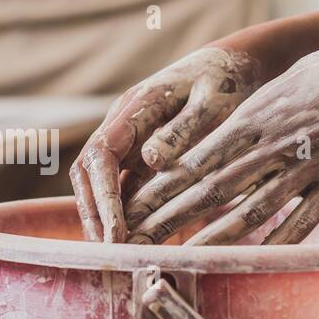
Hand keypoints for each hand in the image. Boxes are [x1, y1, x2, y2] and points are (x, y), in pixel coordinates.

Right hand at [70, 46, 259, 241]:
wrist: (231, 64)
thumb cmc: (225, 81)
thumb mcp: (212, 101)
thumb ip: (183, 128)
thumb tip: (150, 160)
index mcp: (135, 107)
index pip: (102, 155)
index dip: (104, 195)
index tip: (115, 231)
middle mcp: (122, 124)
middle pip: (88, 172)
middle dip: (94, 213)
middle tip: (109, 253)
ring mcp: (128, 140)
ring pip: (99, 182)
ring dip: (102, 217)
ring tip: (116, 254)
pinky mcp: (139, 154)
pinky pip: (121, 186)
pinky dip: (122, 213)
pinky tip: (134, 241)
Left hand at [124, 33, 318, 245]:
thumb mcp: (295, 80)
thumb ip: (262, 110)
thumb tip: (232, 132)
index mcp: (259, 113)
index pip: (198, 155)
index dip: (162, 183)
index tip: (132, 200)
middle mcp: (277, 140)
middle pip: (213, 185)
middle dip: (169, 215)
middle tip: (134, 236)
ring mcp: (311, 163)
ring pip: (251, 208)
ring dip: (211, 236)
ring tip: (177, 254)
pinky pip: (304, 219)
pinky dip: (275, 242)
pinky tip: (251, 261)